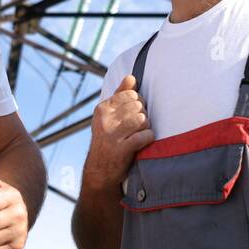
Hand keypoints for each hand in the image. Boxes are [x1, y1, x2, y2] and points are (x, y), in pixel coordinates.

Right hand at [83, 74, 153, 189]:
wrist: (99, 171)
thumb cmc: (109, 140)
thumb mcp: (108, 116)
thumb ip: (120, 95)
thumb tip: (131, 77)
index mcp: (102, 108)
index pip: (130, 94)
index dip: (138, 103)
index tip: (134, 114)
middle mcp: (105, 120)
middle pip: (138, 106)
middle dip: (143, 116)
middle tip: (138, 127)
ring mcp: (112, 135)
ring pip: (142, 120)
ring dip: (146, 128)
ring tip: (140, 134)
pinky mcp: (121, 149)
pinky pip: (144, 136)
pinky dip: (148, 139)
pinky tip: (144, 142)